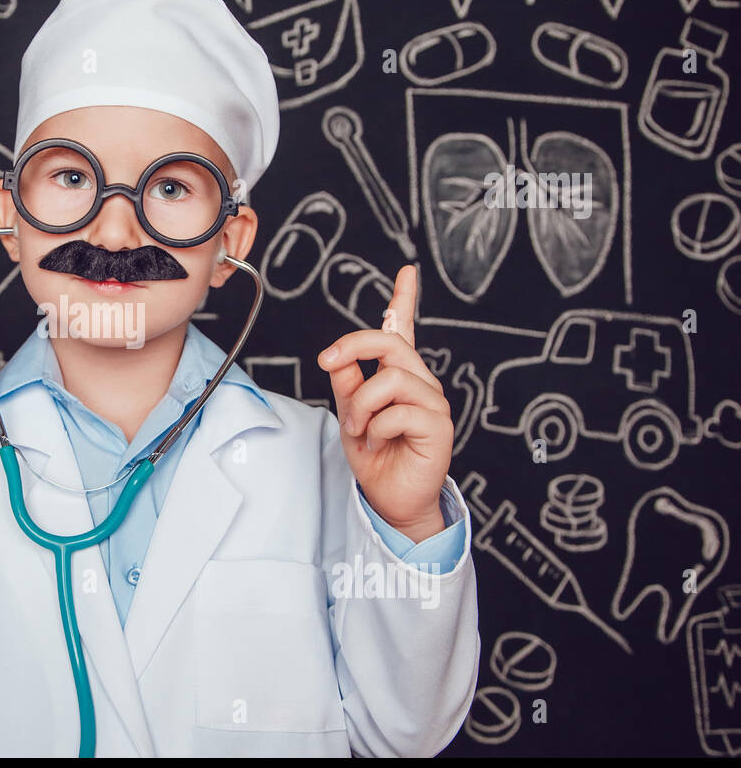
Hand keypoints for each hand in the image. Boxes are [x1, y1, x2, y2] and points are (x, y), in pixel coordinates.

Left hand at [315, 265, 451, 541]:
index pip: (405, 329)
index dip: (406, 299)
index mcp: (399, 374)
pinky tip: (378, 442)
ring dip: (361, 404)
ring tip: (358, 428)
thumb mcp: (350, 412)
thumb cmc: (374, 455)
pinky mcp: (439, 426)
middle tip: (328, 364)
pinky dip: (376, 428)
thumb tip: (336, 356)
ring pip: (391, 378)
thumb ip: (346, 382)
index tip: (407, 270)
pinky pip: (399, 411)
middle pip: (390, 343)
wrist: (389, 497)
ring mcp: (433, 402)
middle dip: (353, 348)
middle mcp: (421, 382)